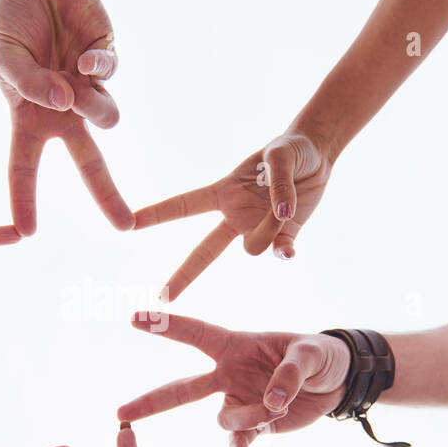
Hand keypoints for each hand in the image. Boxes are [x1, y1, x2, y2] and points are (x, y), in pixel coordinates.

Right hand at [0, 0, 131, 234]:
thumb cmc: (11, 25)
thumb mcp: (4, 57)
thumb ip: (27, 83)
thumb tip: (61, 102)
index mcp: (30, 119)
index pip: (24, 168)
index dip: (23, 200)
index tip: (25, 232)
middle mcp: (64, 111)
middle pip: (90, 164)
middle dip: (108, 195)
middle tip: (125, 226)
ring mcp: (87, 87)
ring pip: (106, 116)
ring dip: (94, 108)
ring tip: (73, 90)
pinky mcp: (105, 59)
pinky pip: (108, 74)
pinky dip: (96, 69)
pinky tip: (82, 57)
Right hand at [116, 313, 351, 446]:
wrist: (338, 382)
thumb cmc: (320, 354)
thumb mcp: (311, 353)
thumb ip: (289, 374)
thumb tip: (271, 403)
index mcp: (237, 346)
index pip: (195, 334)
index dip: (166, 325)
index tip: (136, 318)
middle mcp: (229, 375)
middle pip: (182, 389)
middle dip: (151, 402)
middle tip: (121, 415)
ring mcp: (240, 401)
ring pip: (223, 418)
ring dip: (246, 418)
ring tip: (277, 407)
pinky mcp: (257, 425)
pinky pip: (240, 439)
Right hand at [133, 132, 331, 300]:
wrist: (318, 155)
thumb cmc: (291, 148)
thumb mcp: (281, 155)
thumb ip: (278, 184)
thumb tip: (282, 216)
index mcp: (223, 193)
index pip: (183, 206)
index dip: (156, 214)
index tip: (129, 223)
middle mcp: (235, 217)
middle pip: (203, 252)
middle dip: (183, 275)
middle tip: (163, 298)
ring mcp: (257, 229)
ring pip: (253, 247)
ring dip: (268, 229)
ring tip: (286, 201)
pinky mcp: (284, 236)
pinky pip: (280, 252)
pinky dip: (284, 252)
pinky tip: (289, 251)